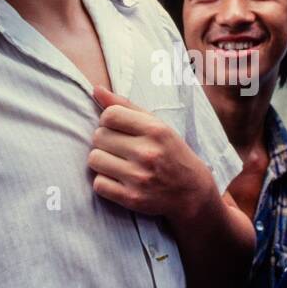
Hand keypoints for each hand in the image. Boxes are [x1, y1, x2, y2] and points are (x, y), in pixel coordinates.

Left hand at [88, 85, 212, 222]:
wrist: (192, 193)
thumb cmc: (170, 153)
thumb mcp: (157, 126)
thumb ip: (126, 106)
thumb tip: (95, 89)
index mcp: (155, 130)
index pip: (109, 115)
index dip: (108, 121)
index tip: (118, 129)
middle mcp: (148, 153)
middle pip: (98, 137)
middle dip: (105, 141)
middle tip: (120, 148)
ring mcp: (140, 178)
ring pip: (94, 159)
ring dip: (102, 161)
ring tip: (118, 163)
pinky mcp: (132, 198)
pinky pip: (98, 184)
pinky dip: (105, 182)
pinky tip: (119, 180)